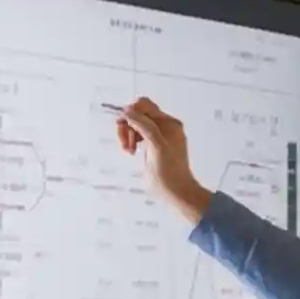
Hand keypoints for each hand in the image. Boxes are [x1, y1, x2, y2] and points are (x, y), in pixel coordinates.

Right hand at [116, 97, 211, 222]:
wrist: (177, 192)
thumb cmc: (168, 172)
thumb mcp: (156, 145)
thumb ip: (143, 125)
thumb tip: (128, 111)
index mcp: (169, 123)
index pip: (145, 106)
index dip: (131, 112)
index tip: (123, 126)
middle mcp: (165, 127)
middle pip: (139, 115)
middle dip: (128, 126)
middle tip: (126, 144)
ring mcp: (160, 137)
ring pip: (137, 125)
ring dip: (128, 135)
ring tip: (128, 150)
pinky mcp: (154, 147)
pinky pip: (139, 136)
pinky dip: (132, 141)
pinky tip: (131, 152)